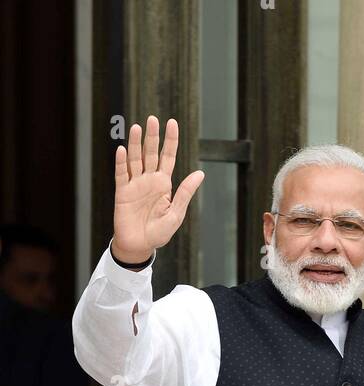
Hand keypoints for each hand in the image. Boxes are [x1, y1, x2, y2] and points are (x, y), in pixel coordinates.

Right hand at [111, 115, 203, 263]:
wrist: (140, 246)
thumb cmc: (159, 232)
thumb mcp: (176, 213)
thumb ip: (185, 192)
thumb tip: (200, 174)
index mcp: (164, 184)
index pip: (168, 157)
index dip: (170, 140)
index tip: (172, 123)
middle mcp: (149, 180)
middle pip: (150, 153)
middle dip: (152, 136)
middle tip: (152, 119)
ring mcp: (135, 184)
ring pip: (135, 159)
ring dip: (135, 144)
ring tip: (136, 128)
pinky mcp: (122, 192)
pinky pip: (121, 174)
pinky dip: (121, 162)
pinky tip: (122, 150)